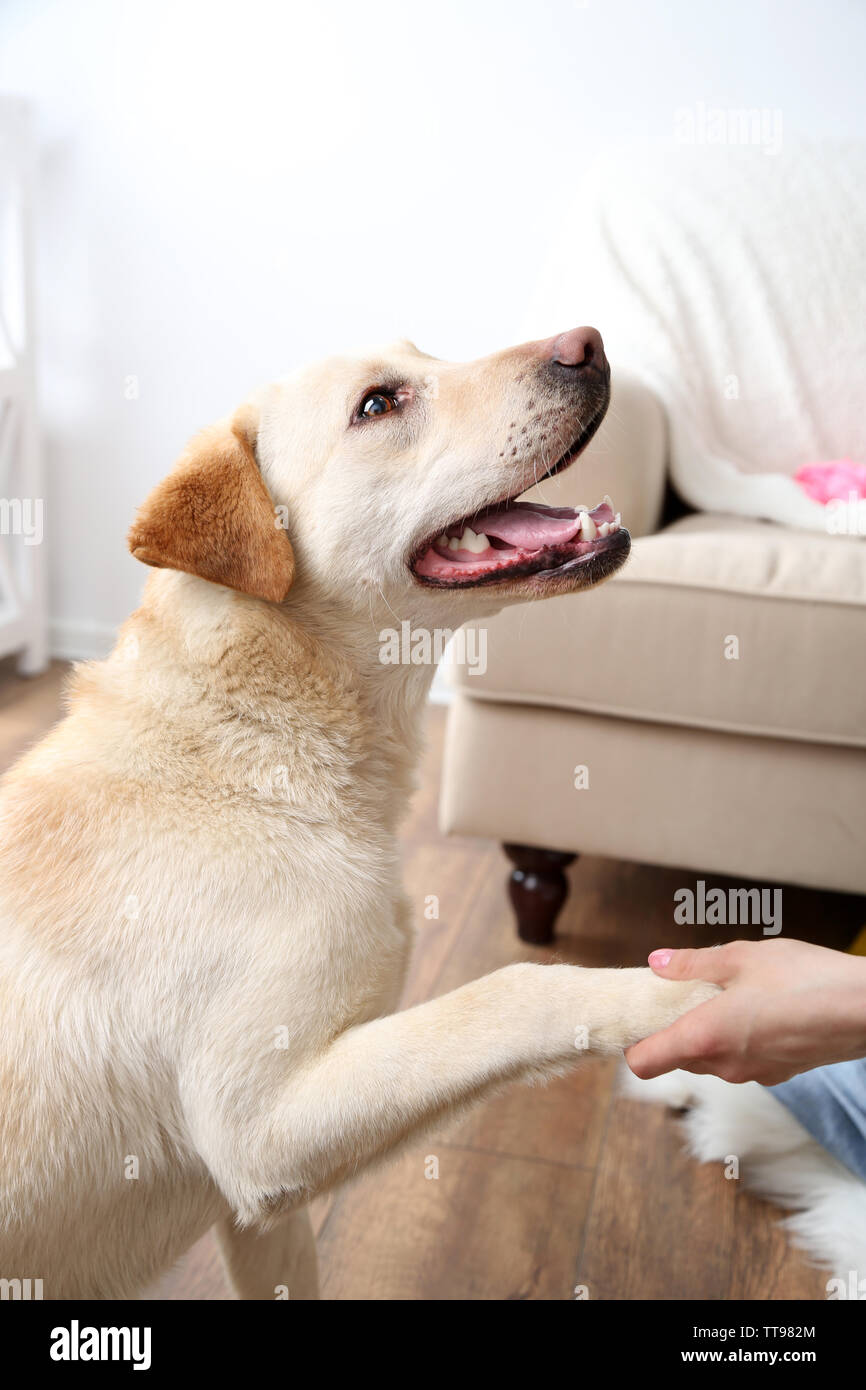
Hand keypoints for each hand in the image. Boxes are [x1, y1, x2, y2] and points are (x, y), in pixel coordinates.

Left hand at [624, 938, 865, 1085]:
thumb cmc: (804, 978)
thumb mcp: (741, 957)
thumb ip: (693, 963)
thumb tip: (656, 963)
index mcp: (704, 1037)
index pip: (644, 1063)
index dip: (633, 1042)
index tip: (638, 1016)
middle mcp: (724, 1065)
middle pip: (676, 1058)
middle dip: (672, 1028)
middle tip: (681, 991)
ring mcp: (753, 1074)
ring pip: (709, 1059)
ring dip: (706, 1032)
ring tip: (725, 992)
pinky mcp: (777, 1072)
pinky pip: (739, 1059)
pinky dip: (735, 1038)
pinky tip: (756, 1006)